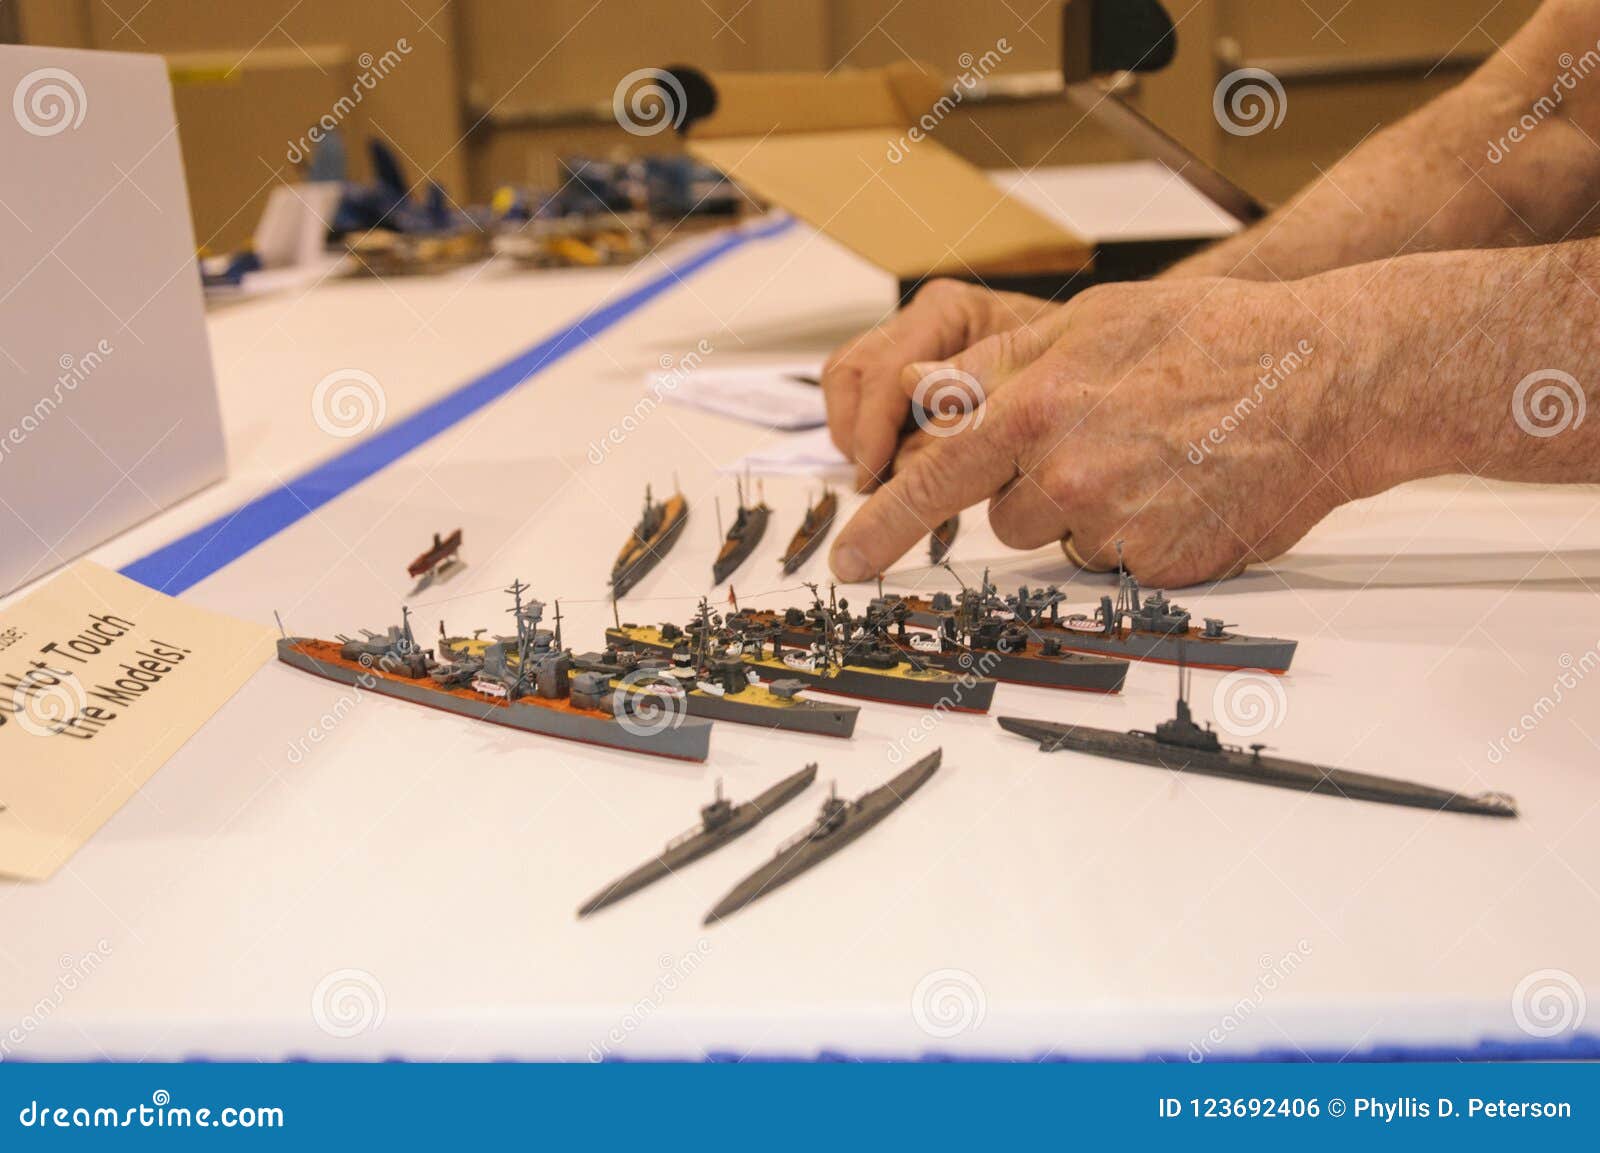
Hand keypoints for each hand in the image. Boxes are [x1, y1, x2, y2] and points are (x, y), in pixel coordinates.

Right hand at [820, 278, 1060, 489]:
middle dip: (856, 434)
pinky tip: (892, 468)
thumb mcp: (1027, 393)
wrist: (1085, 368)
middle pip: (850, 370)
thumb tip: (908, 466)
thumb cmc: (1065, 375)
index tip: (876, 477)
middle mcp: (919, 321)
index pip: (883, 368)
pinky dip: (865, 439)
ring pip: (844, 383)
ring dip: (853, 437)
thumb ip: (966, 419)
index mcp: (948, 311)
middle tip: (875, 484)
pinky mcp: (900, 375)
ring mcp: (906, 345)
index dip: (873, 429)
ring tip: (880, 479)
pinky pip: (857, 401)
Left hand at [827, 276, 1394, 587]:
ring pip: (1061, 540)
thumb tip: (923, 394)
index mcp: (1034, 407)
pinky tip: (1185, 487)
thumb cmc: (1214, 338)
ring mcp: (1115, 527)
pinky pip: (1120, 563)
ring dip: (1087, 511)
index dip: (882, 523)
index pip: (931, 479)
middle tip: (1108, 437)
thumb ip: (997, 363)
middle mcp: (1065, 475)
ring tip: (1156, 456)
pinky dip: (1140, 534)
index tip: (850, 559)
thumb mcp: (1091, 319)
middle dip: (1034, 486)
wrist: (1328, 379)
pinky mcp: (1163, 567)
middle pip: (1004, 515)